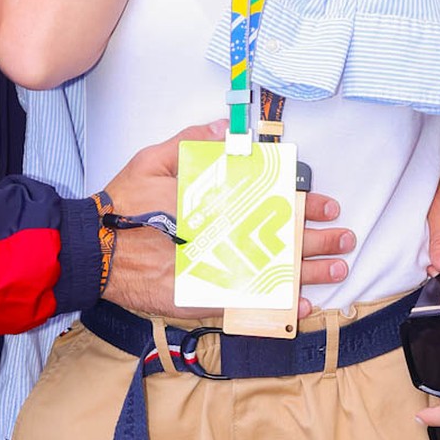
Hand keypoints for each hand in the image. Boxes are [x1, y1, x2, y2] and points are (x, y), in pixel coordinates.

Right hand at [100, 126, 356, 320]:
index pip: (271, 204)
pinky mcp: (203, 299)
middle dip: (317, 240)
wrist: (94, 251)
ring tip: (337, 271)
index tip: (327, 205)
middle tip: (345, 238)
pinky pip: (249, 306)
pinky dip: (278, 308)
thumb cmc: (122, 206)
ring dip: (309, 273)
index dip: (304, 205)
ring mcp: (214, 272)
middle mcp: (221, 239)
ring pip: (271, 274)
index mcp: (216, 205)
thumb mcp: (152, 160)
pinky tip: (302, 308)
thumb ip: (191, 143)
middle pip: (278, 240)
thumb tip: (226, 130)